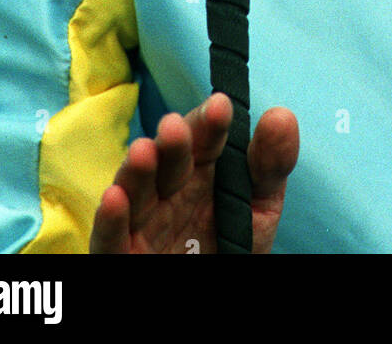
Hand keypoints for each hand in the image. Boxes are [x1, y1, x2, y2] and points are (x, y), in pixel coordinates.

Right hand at [89, 93, 298, 253]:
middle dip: (171, 142)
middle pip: (168, 160)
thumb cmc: (232, 242)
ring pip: (136, 191)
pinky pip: (111, 237)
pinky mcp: (123, 254)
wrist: (213, 285)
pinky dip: (110, 218)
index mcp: (202, 169)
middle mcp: (169, 189)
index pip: (205, 138)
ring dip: (136, 170)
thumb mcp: (259, 205)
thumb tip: (282, 115)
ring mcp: (144, 221)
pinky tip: (114, 197)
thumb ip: (271, 165)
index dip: (210, 122)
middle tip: (174, 126)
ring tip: (143, 151)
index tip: (221, 105)